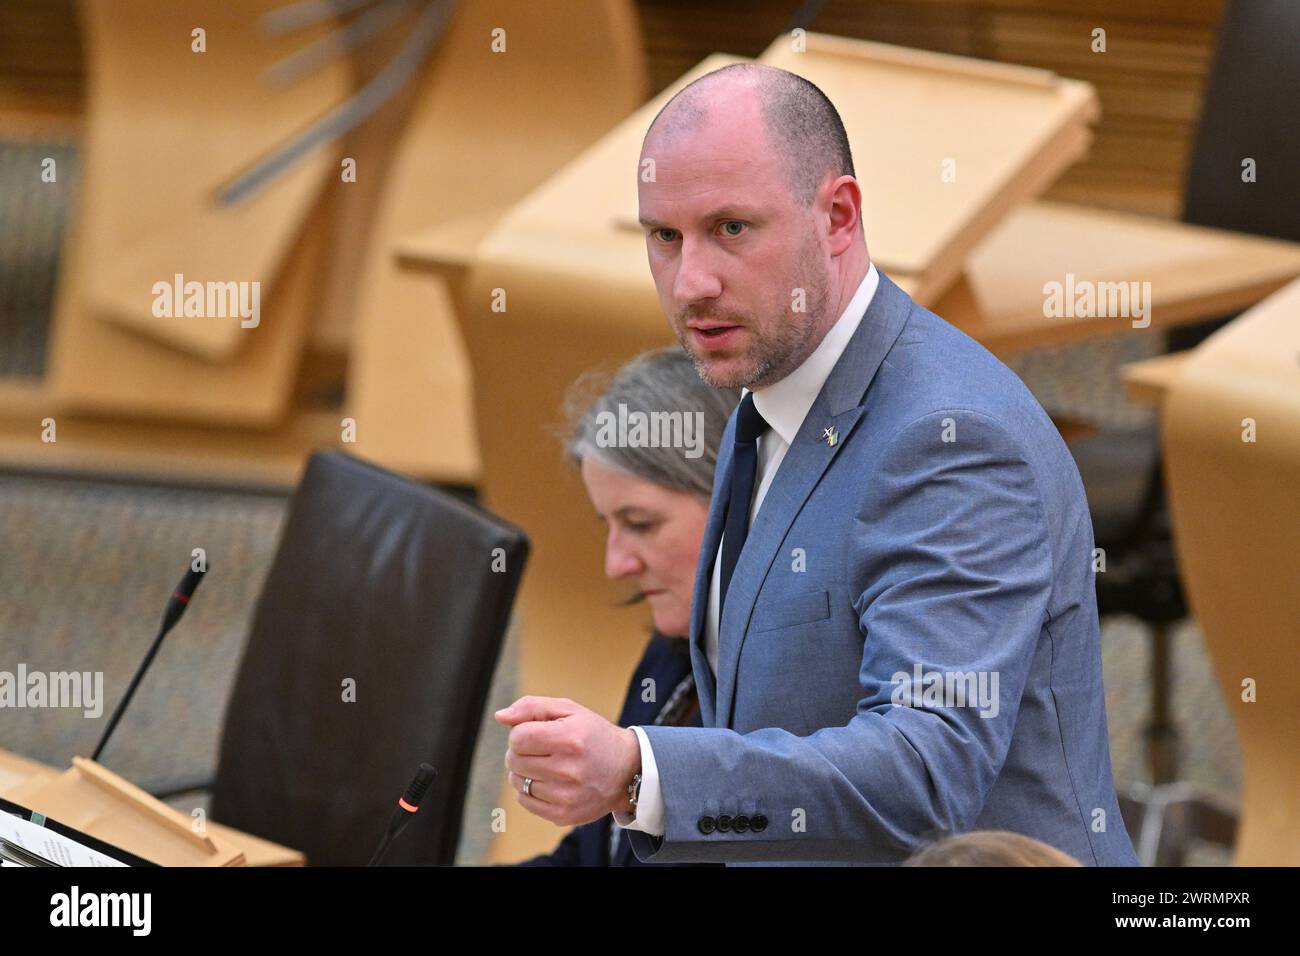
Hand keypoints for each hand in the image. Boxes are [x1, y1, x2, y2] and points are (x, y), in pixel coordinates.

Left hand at [494, 696, 640, 826]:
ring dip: (525, 771)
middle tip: (542, 749)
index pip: (518, 737)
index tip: (536, 733)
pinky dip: (530, 790)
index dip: (521, 733)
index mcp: (570, 739)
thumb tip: (500, 716)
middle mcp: (568, 769)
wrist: (626, 770)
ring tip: (547, 765)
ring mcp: (566, 796)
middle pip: (514, 760)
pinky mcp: (563, 815)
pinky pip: (525, 801)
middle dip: (521, 751)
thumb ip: (532, 707)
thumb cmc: (593, 735)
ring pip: (517, 781)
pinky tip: (548, 781)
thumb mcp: (570, 710)